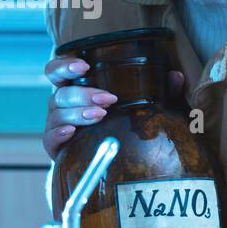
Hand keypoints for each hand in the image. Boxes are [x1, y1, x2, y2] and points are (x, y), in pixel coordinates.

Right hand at [42, 55, 184, 158]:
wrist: (101, 162)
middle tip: (108, 99)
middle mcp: (61, 103)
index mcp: (75, 87)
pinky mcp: (54, 146)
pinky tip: (72, 132)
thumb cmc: (116, 125)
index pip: (57, 70)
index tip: (84, 66)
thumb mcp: (137, 107)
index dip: (65, 65)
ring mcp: (55, 124)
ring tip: (100, 116)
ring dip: (78, 112)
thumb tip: (176, 76)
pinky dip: (59, 133)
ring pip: (58, 113)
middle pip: (61, 92)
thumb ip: (157, 91)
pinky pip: (50, 137)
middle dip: (84, 94)